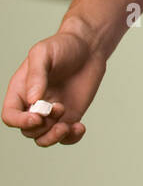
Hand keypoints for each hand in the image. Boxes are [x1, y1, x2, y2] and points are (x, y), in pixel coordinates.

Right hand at [2, 28, 107, 145]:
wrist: (88, 47)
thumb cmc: (62, 46)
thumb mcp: (43, 53)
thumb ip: (36, 75)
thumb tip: (33, 100)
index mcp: (21, 90)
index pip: (10, 115)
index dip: (20, 121)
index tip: (38, 117)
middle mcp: (33, 105)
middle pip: (28, 130)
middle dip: (43, 126)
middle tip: (59, 108)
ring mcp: (51, 113)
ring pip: (44, 138)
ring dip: (54, 137)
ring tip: (69, 125)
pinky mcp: (69, 116)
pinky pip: (66, 138)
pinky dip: (71, 138)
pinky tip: (80, 127)